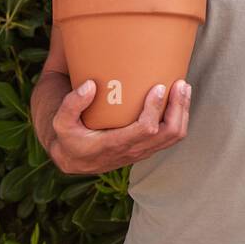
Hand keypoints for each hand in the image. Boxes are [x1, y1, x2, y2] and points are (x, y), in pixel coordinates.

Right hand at [48, 78, 191, 175]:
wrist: (74, 159)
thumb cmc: (69, 137)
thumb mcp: (61, 122)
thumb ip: (71, 104)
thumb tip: (90, 86)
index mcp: (113, 145)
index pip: (144, 130)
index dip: (154, 109)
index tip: (159, 87)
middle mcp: (133, 151)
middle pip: (168, 133)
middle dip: (178, 108)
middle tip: (180, 84)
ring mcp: (143, 151)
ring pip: (173, 137)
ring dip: (183, 112)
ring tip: (183, 88)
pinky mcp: (147, 149)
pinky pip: (171, 137)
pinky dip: (179, 118)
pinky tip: (178, 100)